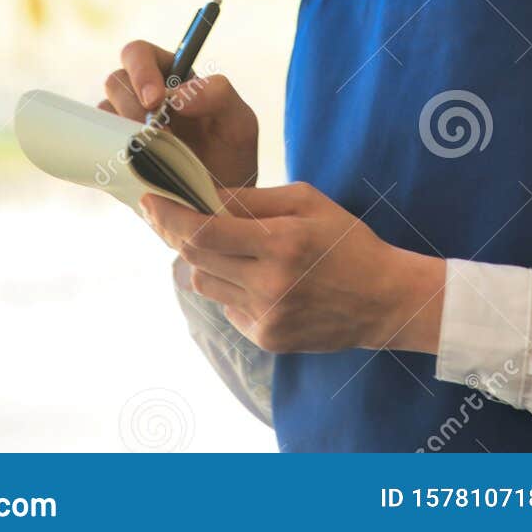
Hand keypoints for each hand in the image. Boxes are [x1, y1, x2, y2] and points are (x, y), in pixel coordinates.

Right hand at [99, 38, 258, 189]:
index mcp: (170, 77)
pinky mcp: (113, 155)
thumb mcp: (239, 123)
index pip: (140, 54)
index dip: (140, 70)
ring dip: (125, 130)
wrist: (217, 204)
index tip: (155, 100)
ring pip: (103, 112)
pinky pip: (97, 145)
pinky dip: (113, 152)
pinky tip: (138, 167)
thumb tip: (177, 94)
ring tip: (154, 154)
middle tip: (155, 132)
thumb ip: (219, 95)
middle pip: (116, 80)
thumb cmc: (230, 157)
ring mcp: (124, 125)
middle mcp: (142, 97)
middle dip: (131, 104)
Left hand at [142, 181, 444, 355]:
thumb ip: (253, 199)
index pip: (203, 231)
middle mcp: (268, 284)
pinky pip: (226, 306)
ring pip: (204, 283)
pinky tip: (258, 277)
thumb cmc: (346, 240)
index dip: (169, 215)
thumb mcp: (307, 202)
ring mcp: (266, 317)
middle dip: (178, 233)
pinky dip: (230, 287)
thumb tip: (204, 193)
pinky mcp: (266, 339)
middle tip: (172, 214)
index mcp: (280, 242)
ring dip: (206, 261)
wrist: (383, 299)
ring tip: (234, 248)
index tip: (149, 199)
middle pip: (195, 258)